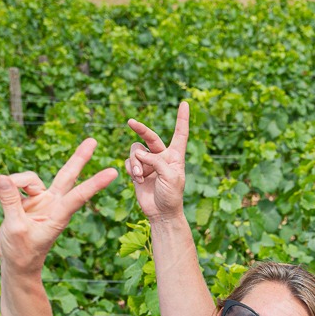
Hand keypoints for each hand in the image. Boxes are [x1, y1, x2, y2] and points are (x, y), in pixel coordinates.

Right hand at [0, 139, 117, 273]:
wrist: (16, 265)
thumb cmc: (21, 252)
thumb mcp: (15, 228)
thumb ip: (10, 202)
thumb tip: (2, 177)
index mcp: (59, 214)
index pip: (79, 195)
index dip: (95, 183)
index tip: (114, 172)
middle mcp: (53, 204)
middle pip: (66, 175)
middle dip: (79, 158)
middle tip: (94, 140)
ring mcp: (39, 202)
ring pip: (26, 180)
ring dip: (7, 182)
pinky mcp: (25, 203)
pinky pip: (12, 187)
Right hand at [126, 101, 188, 222]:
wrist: (161, 212)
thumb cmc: (171, 195)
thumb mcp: (170, 177)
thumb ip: (157, 161)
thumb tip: (138, 152)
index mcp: (175, 156)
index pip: (180, 134)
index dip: (182, 119)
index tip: (185, 103)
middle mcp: (162, 156)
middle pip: (149, 136)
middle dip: (140, 128)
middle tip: (131, 122)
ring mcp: (148, 162)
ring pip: (135, 151)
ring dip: (136, 163)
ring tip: (141, 176)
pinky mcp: (137, 170)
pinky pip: (129, 162)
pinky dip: (132, 170)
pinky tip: (139, 180)